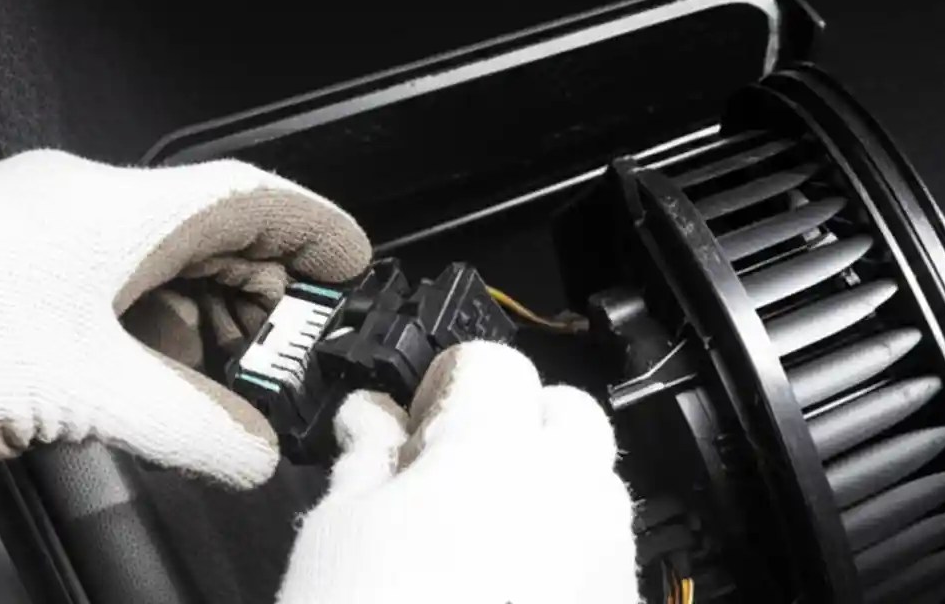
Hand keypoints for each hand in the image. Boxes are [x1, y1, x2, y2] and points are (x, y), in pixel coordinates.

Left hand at [0, 150, 369, 488]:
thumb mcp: (78, 396)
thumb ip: (186, 428)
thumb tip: (252, 451)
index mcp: (117, 210)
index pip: (252, 196)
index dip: (316, 230)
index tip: (352, 263)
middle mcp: (83, 202)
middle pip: (210, 232)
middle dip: (258, 295)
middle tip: (280, 356)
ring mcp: (42, 225)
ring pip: (155, 258)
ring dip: (197, 316)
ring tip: (210, 382)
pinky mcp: (8, 257)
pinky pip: (105, 277)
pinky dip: (142, 323)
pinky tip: (136, 377)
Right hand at [277, 341, 639, 603]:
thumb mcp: (338, 537)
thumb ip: (367, 460)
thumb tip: (370, 419)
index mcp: (495, 451)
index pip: (492, 364)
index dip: (448, 384)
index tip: (417, 426)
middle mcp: (570, 492)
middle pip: (567, 412)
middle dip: (517, 422)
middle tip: (454, 473)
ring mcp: (606, 558)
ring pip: (596, 482)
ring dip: (549, 483)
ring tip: (481, 537)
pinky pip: (605, 552)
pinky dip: (567, 549)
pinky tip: (512, 592)